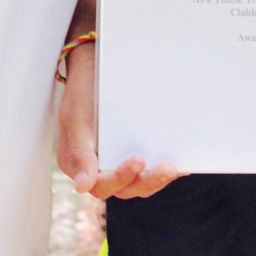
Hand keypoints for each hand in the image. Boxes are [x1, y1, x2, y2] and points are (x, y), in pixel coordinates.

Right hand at [56, 44, 180, 199]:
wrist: (93, 66)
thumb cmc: (82, 90)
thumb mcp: (77, 118)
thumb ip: (79, 153)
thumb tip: (83, 187)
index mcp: (78, 164)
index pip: (100, 184)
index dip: (121, 177)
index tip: (138, 160)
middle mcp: (96, 168)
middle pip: (123, 188)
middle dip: (146, 181)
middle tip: (166, 168)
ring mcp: (115, 161)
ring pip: (138, 183)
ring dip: (155, 179)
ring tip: (173, 168)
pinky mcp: (130, 153)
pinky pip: (147, 169)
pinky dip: (160, 168)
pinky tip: (179, 163)